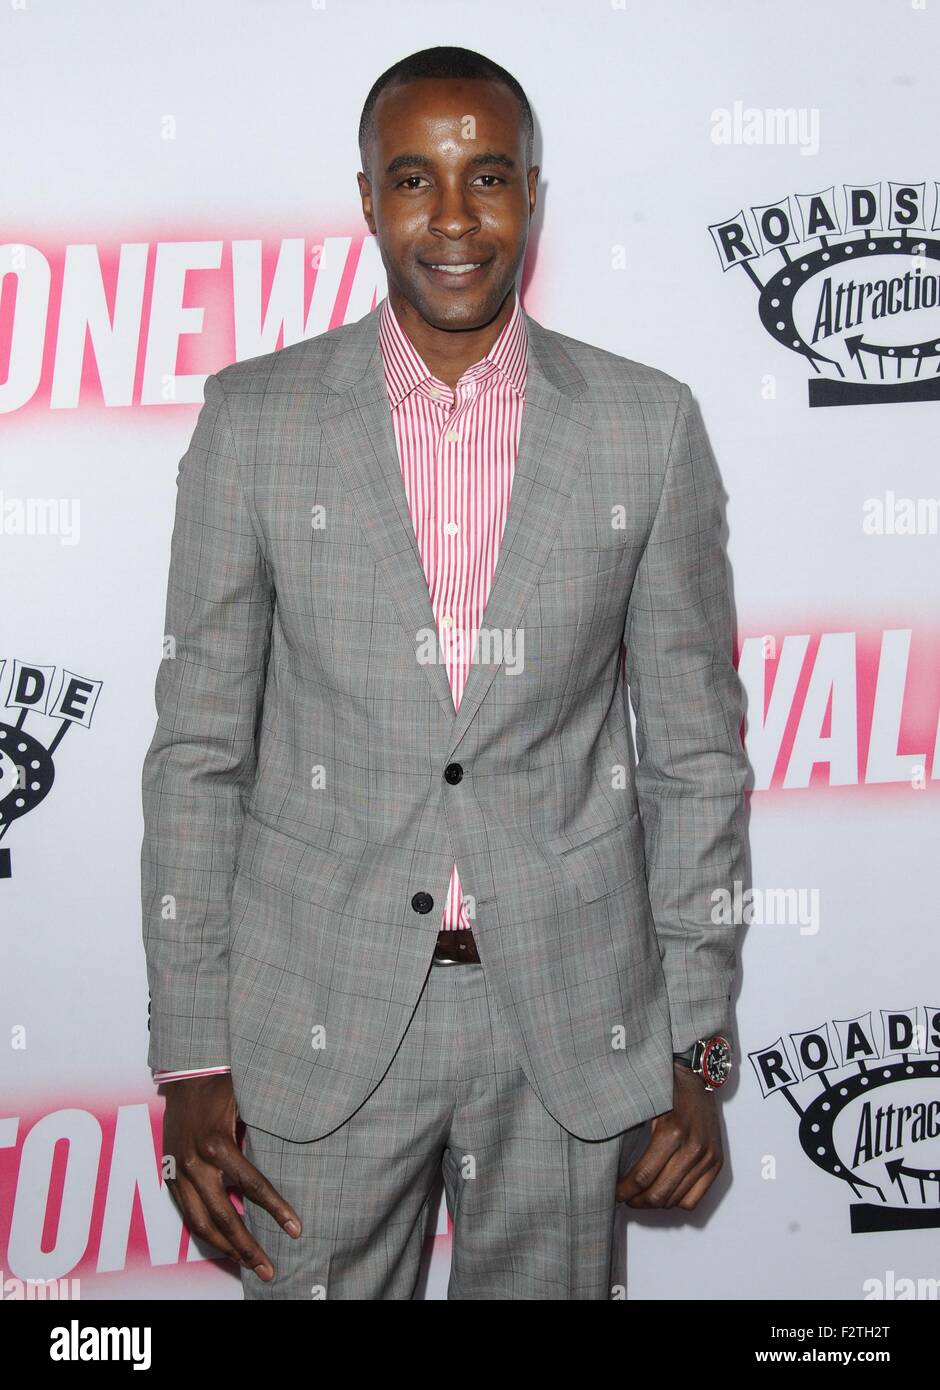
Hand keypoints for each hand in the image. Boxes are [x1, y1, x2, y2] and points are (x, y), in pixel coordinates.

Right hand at [161, 1073, 301, 1281]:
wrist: (184, 1074)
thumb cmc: (222, 1085)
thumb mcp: (248, 1102)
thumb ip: (265, 1131)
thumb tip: (299, 1151)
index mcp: (217, 1144)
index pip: (251, 1187)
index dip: (275, 1210)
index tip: (295, 1229)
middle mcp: (195, 1163)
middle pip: (223, 1216)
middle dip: (247, 1246)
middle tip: (269, 1268)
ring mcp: (179, 1171)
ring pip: (200, 1222)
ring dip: (224, 1247)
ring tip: (248, 1264)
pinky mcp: (170, 1174)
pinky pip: (186, 1212)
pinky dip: (204, 1232)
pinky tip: (222, 1244)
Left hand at [615, 1062, 723, 1209]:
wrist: (697, 1076)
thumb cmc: (666, 1089)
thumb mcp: (645, 1107)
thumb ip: (633, 1136)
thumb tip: (611, 1166)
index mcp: (672, 1133)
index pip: (642, 1176)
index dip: (624, 1191)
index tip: (613, 1193)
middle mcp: (692, 1148)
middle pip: (659, 1193)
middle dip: (637, 1201)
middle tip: (624, 1198)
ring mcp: (707, 1157)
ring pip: (675, 1200)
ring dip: (654, 1204)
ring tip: (640, 1198)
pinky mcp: (716, 1162)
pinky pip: (694, 1199)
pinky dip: (676, 1202)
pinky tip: (663, 1194)